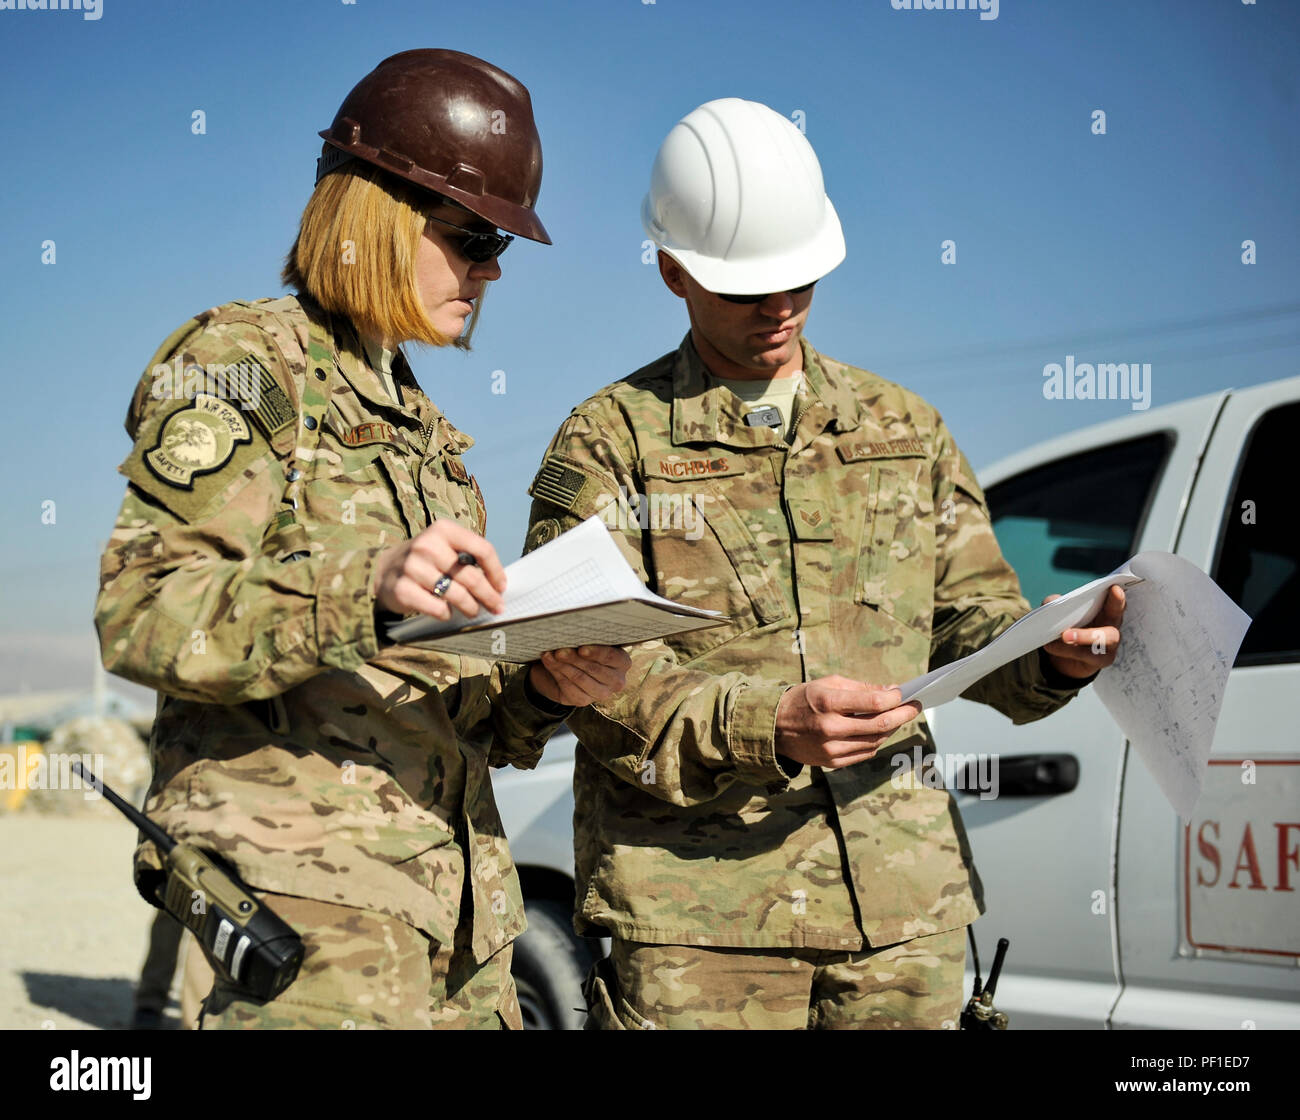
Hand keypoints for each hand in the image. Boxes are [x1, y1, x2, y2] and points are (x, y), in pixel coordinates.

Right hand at [373, 519, 506, 620]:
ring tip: (475, 612)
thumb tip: (498, 584)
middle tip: (497, 607)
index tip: (502, 587)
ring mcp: (413, 567)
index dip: (496, 571)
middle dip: (488, 595)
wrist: (383, 570)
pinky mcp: (403, 589)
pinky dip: (447, 614)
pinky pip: (437, 608)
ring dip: (471, 607)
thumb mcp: (444, 546)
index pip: (482, 549)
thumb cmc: (425, 560)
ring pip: (456, 594)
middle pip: (471, 575)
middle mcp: (428, 545)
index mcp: (443, 530)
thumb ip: (467, 557)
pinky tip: (448, 613)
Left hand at [528, 646, 631, 707]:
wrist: (568, 666)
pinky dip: (557, 673)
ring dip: (562, 665)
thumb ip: (588, 638)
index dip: (596, 653)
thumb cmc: (583, 648)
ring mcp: (601, 693)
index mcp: (622, 662)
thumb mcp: (590, 641)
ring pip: (580, 679)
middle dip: (575, 659)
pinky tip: (549, 662)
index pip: (611, 657)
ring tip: (550, 654)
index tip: (581, 648)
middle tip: (559, 650)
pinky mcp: (583, 701)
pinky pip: (569, 688)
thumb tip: (574, 633)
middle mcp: (616, 680)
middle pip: (594, 669)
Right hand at [775, 675, 921, 768]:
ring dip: (891, 728)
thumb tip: (891, 692)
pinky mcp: (832, 763)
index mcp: (828, 703)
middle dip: (902, 715)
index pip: (873, 703)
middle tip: (915, 706)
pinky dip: (877, 741)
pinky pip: (864, 753)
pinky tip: (881, 731)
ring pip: (875, 741)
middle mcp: (830, 728)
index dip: (894, 699)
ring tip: (898, 716)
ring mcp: (831, 749)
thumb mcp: (828, 684)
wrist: (773, 728)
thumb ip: (860, 689)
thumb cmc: (803, 699)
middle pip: (880, 725)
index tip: (904, 693)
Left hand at [1041, 584, 1125, 678]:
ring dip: (1083, 635)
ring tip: (1064, 635)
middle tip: (1102, 603)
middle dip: (1111, 609)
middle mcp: (1111, 626)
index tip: (1115, 588)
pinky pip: (1088, 656)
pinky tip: (1052, 646)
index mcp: (1104, 611)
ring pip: (1103, 639)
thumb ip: (1055, 603)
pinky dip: (1068, 650)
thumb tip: (1052, 601)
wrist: (1063, 658)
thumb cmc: (1066, 629)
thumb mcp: (1058, 614)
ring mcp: (1109, 646)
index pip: (1114, 602)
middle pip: (1116, 618)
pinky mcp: (1101, 661)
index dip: (1117, 597)